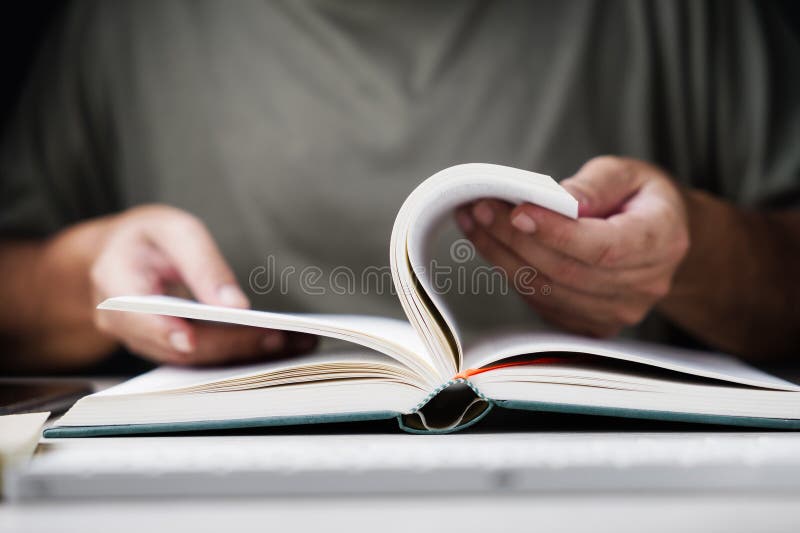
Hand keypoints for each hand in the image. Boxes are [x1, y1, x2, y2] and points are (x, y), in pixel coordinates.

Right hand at [90, 205, 315, 364]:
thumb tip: (235, 306)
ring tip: (294, 343)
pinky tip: (278, 345)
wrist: (122, 255)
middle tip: (281, 338)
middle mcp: (123, 323)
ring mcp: (145, 343)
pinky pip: (204, 359)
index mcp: (114, 283)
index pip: (138, 314)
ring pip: (196, 360)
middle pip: (180, 345)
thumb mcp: (175, 231)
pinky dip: (241, 353)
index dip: (165, 330)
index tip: (194, 338)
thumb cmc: (150, 238)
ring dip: (245, 355)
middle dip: (232, 345)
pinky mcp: (168, 352)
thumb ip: (202, 264)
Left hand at [455, 156, 689, 336]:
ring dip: (503, 256)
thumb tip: (559, 200)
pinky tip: (492, 245)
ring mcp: (618, 313)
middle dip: (515, 239)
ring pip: (547, 290)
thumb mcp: (627, 173)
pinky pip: (543, 303)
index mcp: (660, 242)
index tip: (517, 211)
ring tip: (475, 222)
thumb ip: (595, 185)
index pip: (602, 248)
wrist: (659, 239)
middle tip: (479, 208)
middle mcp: (643, 287)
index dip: (556, 233)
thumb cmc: (639, 199)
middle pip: (566, 271)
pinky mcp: (592, 325)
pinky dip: (513, 273)